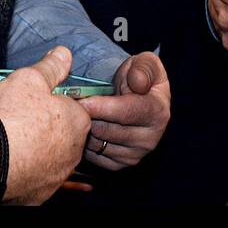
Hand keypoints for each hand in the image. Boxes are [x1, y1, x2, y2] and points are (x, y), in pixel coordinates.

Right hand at [0, 46, 91, 204]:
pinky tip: (7, 159)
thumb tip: (64, 54)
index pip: (72, 106)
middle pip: (60, 131)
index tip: (32, 99)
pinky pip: (34, 176)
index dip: (50, 100)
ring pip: (46, 154)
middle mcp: (73, 152)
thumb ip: (51, 66)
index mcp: (78, 122)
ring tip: (6, 136)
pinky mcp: (39, 194)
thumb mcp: (30, 78)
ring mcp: (57, 175)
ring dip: (32, 146)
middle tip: (16, 115)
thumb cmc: (10, 116)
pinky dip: (23, 168)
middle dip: (40, 123)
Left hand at [77, 51, 170, 170]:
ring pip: (97, 144)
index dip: (101, 107)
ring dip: (82, 129)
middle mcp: (150, 138)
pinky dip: (84, 142)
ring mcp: (136, 154)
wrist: (135, 97)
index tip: (80, 100)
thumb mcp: (146, 63)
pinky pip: (94, 156)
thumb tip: (138, 83)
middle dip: (86, 116)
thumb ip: (144, 68)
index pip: (126, 112)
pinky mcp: (121, 165)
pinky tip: (82, 127)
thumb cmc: (138, 76)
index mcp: (158, 112)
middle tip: (69, 104)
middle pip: (108, 130)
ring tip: (75, 113)